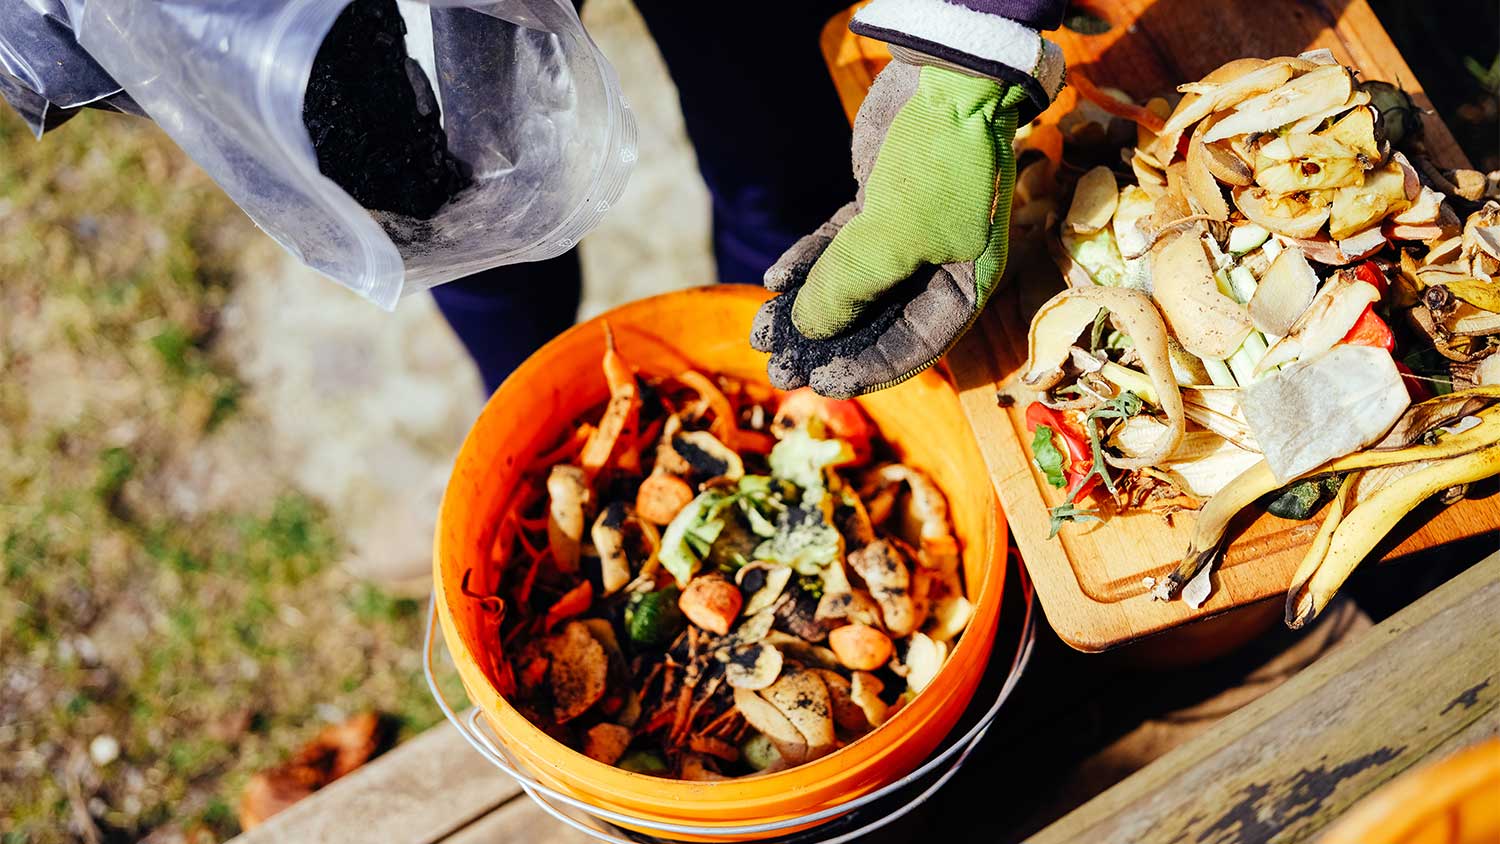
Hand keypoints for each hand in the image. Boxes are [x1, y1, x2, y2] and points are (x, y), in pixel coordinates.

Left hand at [750, 60, 1028, 397]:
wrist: (946, 78)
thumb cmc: (939, 166)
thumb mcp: (894, 238)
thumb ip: (848, 289)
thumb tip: (806, 332)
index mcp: (964, 287)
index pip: (913, 348)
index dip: (866, 370)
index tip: (820, 384)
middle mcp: (937, 266)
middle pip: (875, 322)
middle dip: (825, 345)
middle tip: (778, 368)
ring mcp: (906, 234)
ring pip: (849, 284)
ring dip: (805, 308)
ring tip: (761, 331)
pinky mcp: (877, 204)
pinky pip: (835, 247)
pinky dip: (805, 263)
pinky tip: (772, 282)